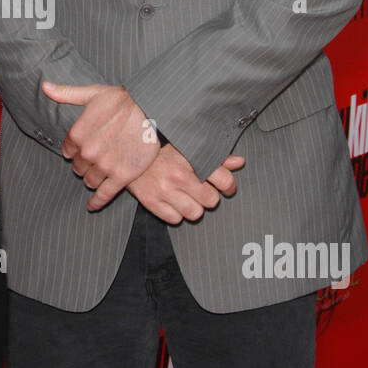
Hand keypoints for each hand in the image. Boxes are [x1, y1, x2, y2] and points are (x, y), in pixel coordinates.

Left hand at [41, 81, 159, 210]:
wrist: (152, 110)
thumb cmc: (124, 100)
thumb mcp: (93, 93)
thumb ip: (66, 93)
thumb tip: (45, 87)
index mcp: (78, 133)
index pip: (67, 151)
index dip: (74, 150)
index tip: (83, 148)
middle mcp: (88, 152)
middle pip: (78, 167)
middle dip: (84, 164)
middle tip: (96, 159)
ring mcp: (105, 166)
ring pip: (90, 181)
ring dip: (92, 178)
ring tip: (100, 173)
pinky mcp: (122, 176)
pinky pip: (104, 195)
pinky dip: (97, 202)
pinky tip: (92, 206)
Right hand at [127, 143, 244, 223]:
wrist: (128, 151)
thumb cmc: (163, 150)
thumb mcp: (189, 148)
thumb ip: (216, 157)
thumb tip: (239, 162)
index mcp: (191, 159)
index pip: (224, 180)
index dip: (229, 186)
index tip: (227, 187)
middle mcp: (178, 176)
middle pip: (211, 200)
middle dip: (209, 197)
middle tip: (202, 191)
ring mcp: (164, 191)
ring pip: (195, 213)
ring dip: (194, 207)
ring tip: (187, 198)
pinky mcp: (151, 202)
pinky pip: (175, 219)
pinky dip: (176, 214)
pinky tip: (172, 202)